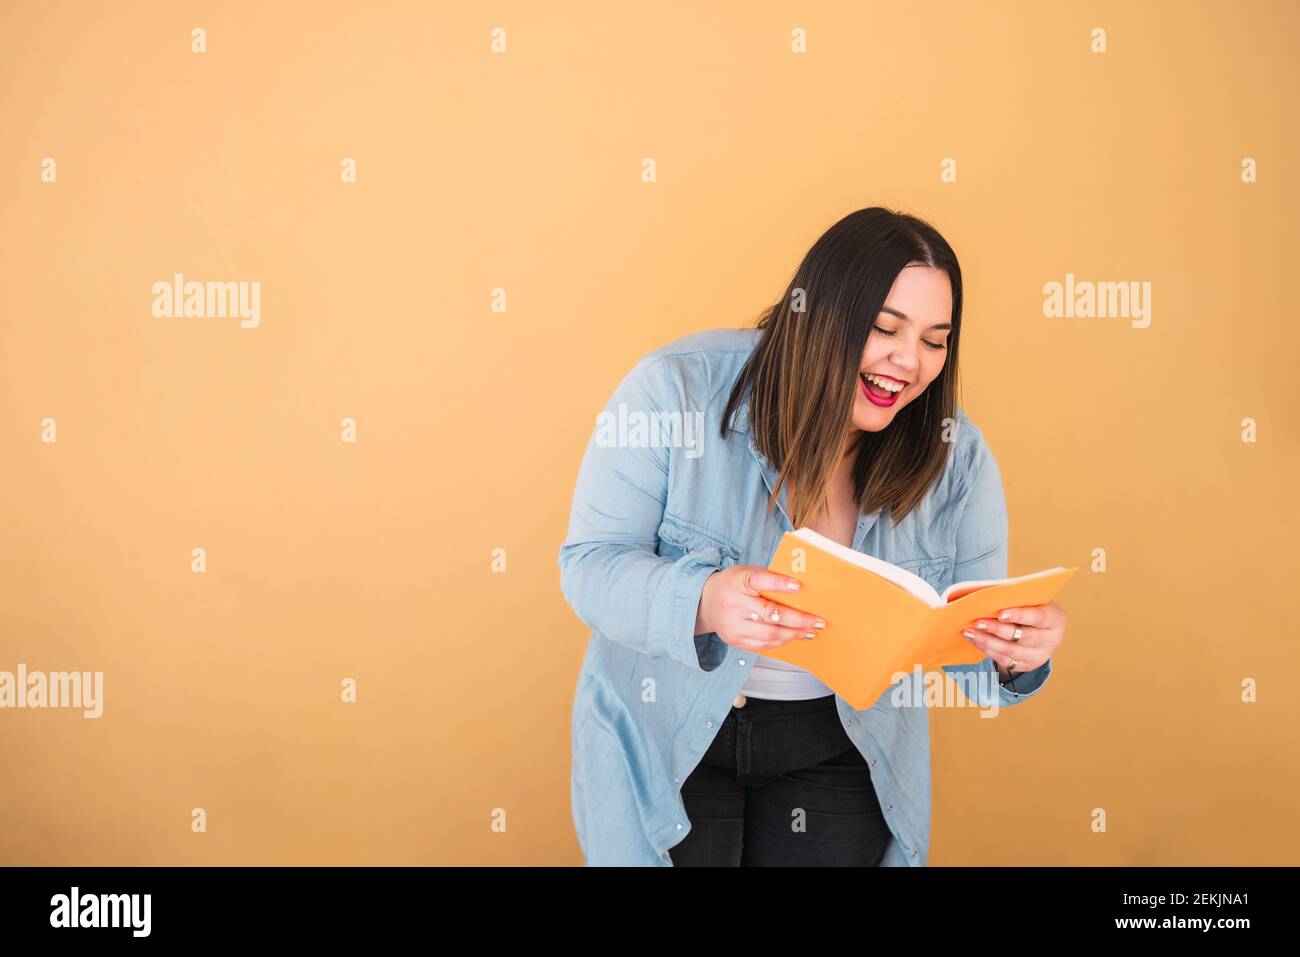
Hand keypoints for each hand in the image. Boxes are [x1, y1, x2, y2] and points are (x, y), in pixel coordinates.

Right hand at [695, 564, 825, 652]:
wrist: (705, 602)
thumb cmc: (734, 584)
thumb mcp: (747, 572)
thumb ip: (770, 578)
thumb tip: (801, 590)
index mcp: (737, 581)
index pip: (759, 581)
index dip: (779, 584)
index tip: (799, 587)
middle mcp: (733, 604)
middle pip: (770, 614)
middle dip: (798, 619)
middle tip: (818, 620)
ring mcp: (733, 626)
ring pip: (769, 634)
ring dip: (794, 634)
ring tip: (810, 631)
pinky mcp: (735, 641)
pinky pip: (764, 645)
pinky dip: (782, 641)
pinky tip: (793, 636)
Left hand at [962, 600, 1065, 679]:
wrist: (1037, 628)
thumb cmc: (1029, 607)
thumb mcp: (1029, 600)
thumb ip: (1014, 598)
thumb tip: (985, 596)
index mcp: (1056, 618)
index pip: (1039, 617)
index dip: (1020, 616)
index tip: (1000, 613)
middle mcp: (1052, 639)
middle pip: (1024, 637)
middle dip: (998, 630)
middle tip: (978, 623)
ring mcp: (1041, 655)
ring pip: (1012, 651)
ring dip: (988, 642)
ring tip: (970, 632)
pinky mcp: (1027, 665)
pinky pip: (1006, 661)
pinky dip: (989, 650)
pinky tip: (976, 641)